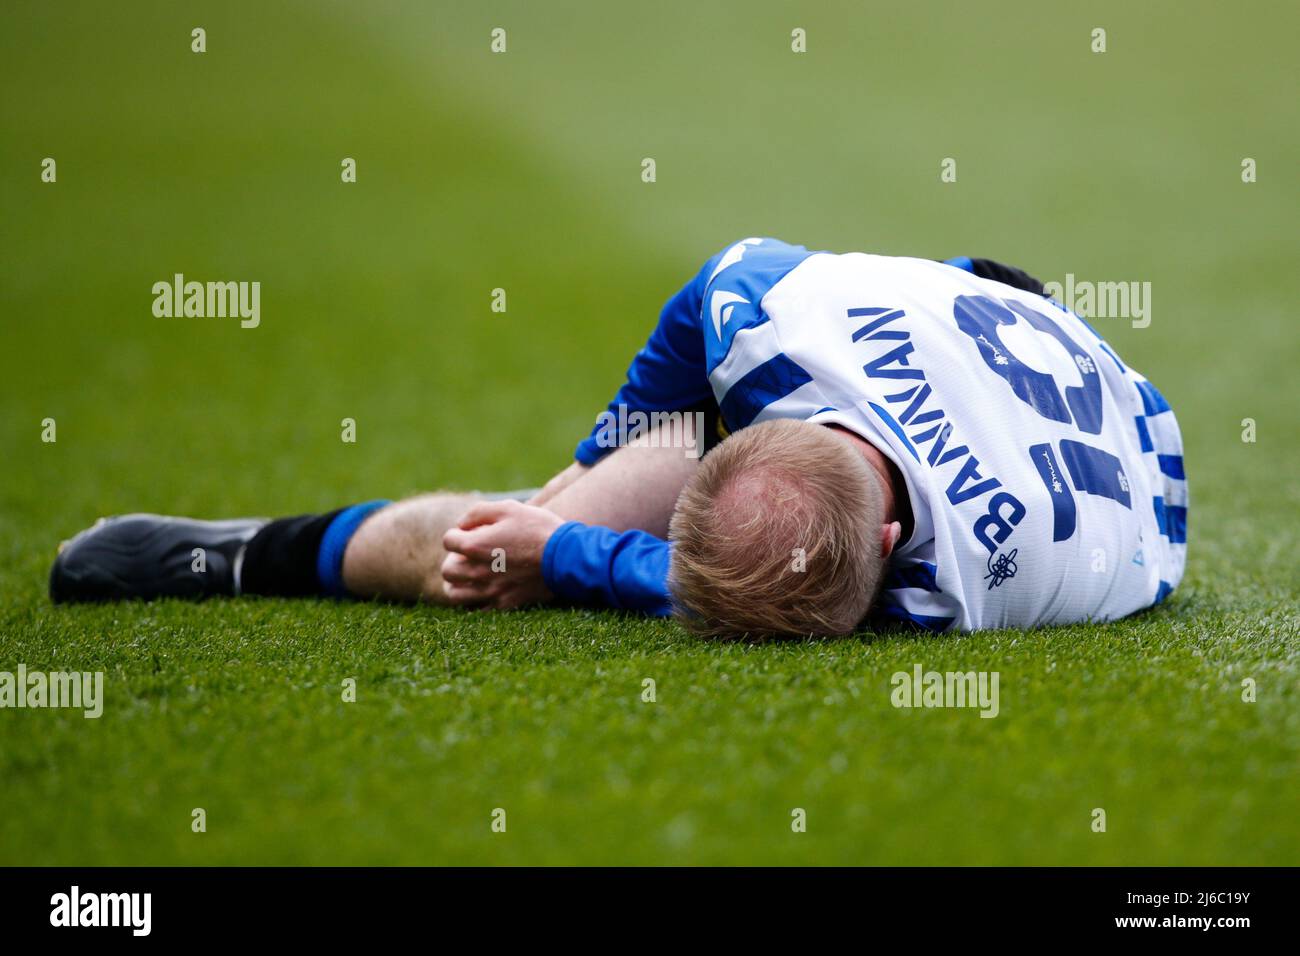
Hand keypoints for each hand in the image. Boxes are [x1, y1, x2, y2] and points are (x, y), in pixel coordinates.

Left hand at [440, 499, 564, 608]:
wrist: (566, 557)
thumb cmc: (538, 528)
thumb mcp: (508, 507)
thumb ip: (478, 513)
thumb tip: (461, 525)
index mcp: (475, 546)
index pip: (448, 540)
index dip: (459, 533)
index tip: (473, 532)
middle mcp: (478, 572)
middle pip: (447, 571)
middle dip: (454, 559)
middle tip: (469, 554)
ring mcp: (491, 590)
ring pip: (456, 594)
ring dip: (458, 583)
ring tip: (469, 574)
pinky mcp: (505, 603)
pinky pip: (477, 609)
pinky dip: (475, 600)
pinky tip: (486, 589)